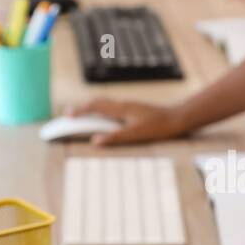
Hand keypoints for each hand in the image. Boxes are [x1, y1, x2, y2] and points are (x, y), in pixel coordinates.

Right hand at [65, 98, 186, 144]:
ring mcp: (129, 106)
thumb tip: (94, 141)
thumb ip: (114, 137)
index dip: (79, 111)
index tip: (66, 115)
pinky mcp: (134, 110)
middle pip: (98, 103)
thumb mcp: (135, 135)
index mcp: (121, 109)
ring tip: (82, 115)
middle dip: (82, 108)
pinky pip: (113, 108)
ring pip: (105, 104)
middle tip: (69, 115)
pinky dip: (102, 111)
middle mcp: (123, 105)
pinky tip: (105, 118)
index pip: (95, 107)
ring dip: (92, 108)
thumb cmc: (158, 127)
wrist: (177, 118)